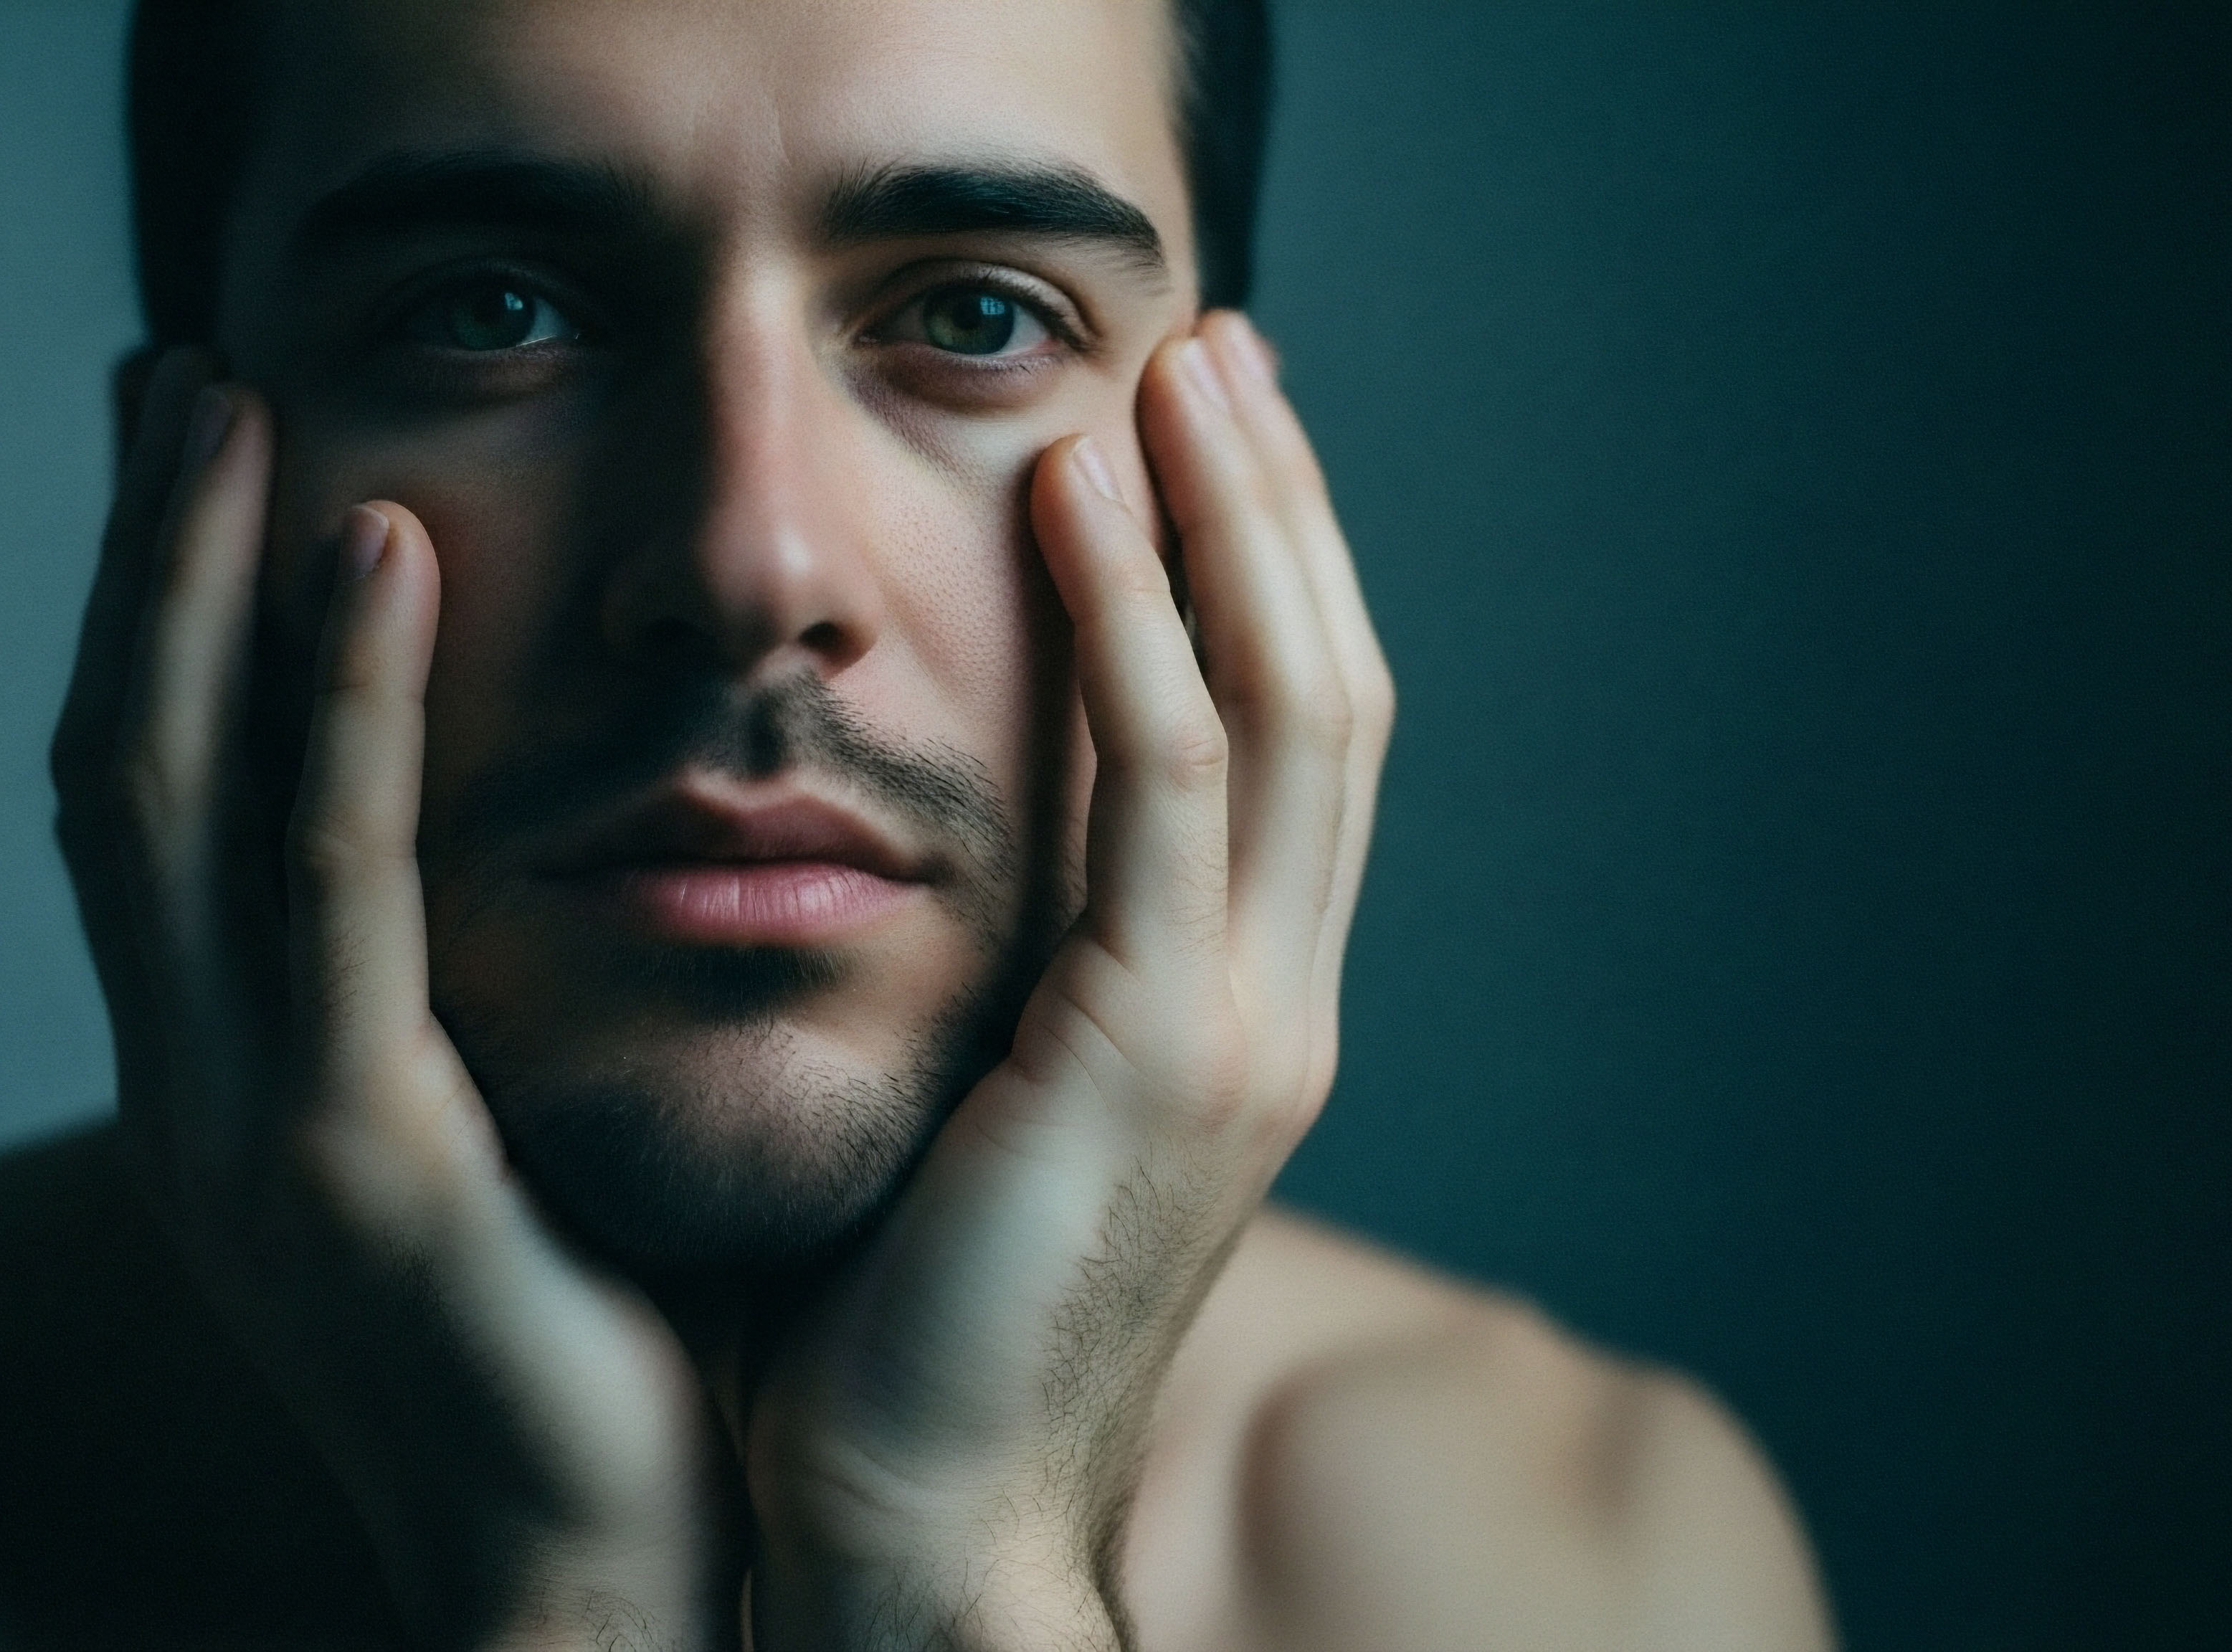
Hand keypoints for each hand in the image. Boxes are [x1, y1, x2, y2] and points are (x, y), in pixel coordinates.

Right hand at [51, 350, 733, 1649]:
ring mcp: (251, 1141)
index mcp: (237, 1090)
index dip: (154, 627)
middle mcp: (200, 1101)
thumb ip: (469, 998)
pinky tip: (376, 562)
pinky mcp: (360, 1176)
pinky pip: (329, 902)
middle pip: (120, 773)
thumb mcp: (507, 1144)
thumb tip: (538, 841)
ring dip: (191, 591)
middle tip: (174, 375)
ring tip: (230, 406)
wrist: (619, 1588)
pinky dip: (336, 718)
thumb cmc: (603, 1357)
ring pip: (173, 809)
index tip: (199, 460)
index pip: (157, 813)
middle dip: (134, 569)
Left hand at [743, 313, 1390, 1649]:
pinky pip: (1159, 782)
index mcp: (1240, 1024)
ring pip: (1282, 710)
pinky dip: (1136, 621)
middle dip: (1283, 515)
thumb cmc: (902, 1326)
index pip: (1292, 756)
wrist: (911, 1531)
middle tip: (1219, 354)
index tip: (1208, 446)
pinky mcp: (1149, 1053)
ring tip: (1174, 371)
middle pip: (1329, 700)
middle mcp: (1277, 1011)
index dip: (1273, 585)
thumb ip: (1010, 967)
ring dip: (1234, 522)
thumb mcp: (983, 1108)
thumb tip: (944, 832)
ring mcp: (1239, 1033)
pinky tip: (1078, 498)